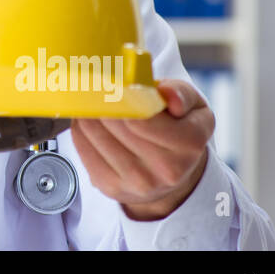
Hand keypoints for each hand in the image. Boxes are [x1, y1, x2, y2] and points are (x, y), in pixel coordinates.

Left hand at [69, 79, 213, 220]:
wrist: (173, 173)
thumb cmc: (179, 130)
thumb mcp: (193, 106)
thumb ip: (181, 93)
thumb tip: (168, 95)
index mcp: (190, 143)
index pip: (142, 118)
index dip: (122, 97)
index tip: (113, 85)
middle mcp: (167, 169)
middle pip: (114, 123)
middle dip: (102, 101)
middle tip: (98, 89)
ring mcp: (138, 183)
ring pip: (94, 133)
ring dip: (88, 113)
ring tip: (94, 104)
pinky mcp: (112, 188)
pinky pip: (83, 148)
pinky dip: (81, 130)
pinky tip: (89, 123)